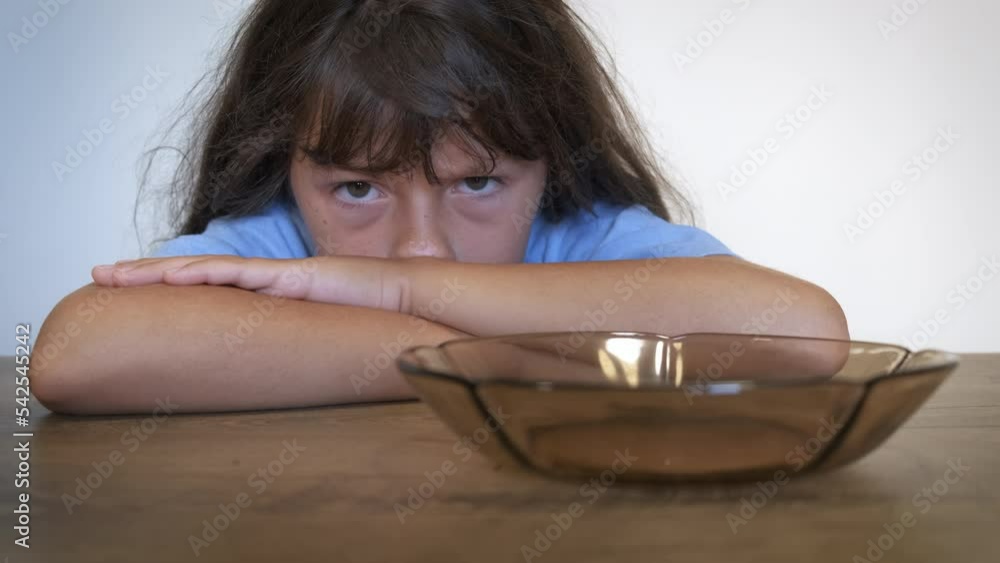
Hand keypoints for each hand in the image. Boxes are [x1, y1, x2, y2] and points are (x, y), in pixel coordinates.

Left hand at [91, 255, 409, 311]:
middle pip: (194, 273)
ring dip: (156, 272)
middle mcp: (266, 280)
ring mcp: (277, 275)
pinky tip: (168, 276)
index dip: (169, 285)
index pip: (210, 286)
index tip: (133, 291)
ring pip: (204, 269)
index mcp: (269, 294)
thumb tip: (270, 369)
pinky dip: (202, 274)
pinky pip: (239, 274)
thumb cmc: (372, 318)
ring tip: (113, 274)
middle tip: (99, 275)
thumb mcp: (320, 335)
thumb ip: (292, 342)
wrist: (408, 300)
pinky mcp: (291, 278)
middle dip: (144, 274)